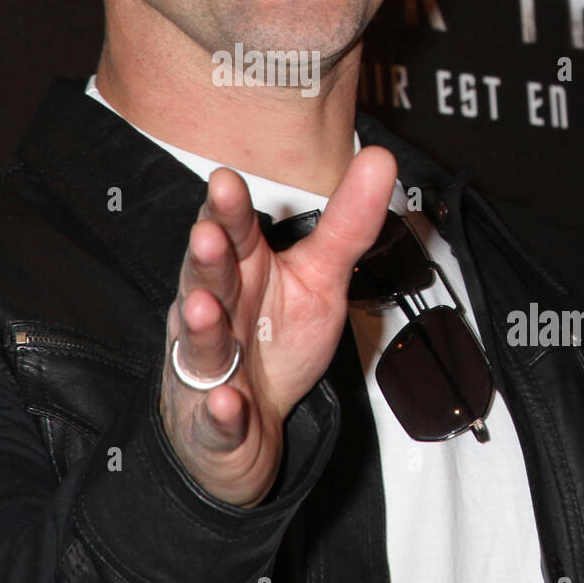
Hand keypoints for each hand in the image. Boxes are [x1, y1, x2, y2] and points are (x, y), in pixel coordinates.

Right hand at [159, 145, 396, 506]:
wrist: (246, 423)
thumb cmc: (274, 339)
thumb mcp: (320, 279)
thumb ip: (347, 222)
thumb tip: (382, 159)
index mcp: (243, 272)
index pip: (233, 234)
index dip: (228, 210)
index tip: (227, 180)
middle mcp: (218, 311)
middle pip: (209, 280)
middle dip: (207, 259)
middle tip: (208, 235)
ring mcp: (209, 367)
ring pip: (202, 344)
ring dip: (202, 326)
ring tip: (207, 308)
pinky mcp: (213, 419)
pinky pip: (215, 417)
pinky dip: (220, 410)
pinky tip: (227, 401)